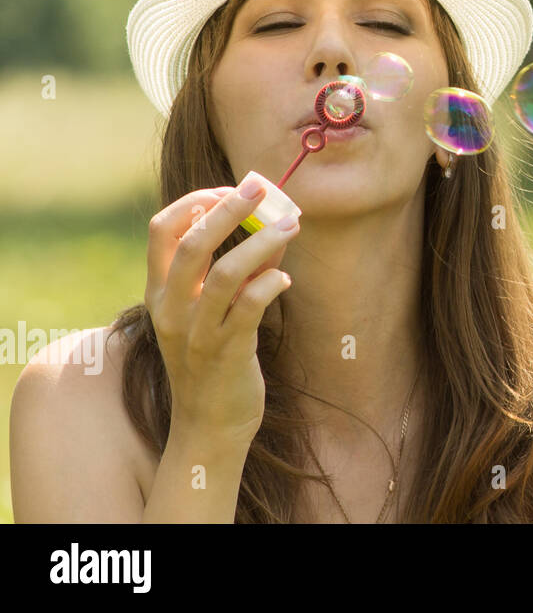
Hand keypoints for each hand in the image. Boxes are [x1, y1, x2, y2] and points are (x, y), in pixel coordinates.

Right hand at [144, 175, 299, 442]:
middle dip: (228, 209)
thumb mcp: (215, 309)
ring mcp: (196, 332)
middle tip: (261, 187)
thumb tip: (277, 225)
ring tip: (292, 225)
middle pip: (192, 244)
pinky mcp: (226, 352)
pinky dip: (270, 284)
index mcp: (160, 291)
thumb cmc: (215, 358)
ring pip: (225, 273)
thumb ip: (240, 269)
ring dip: (262, 242)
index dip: (195, 201)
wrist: (208, 425)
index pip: (162, 230)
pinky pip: (248, 308)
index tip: (230, 189)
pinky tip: (285, 277)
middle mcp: (170, 309)